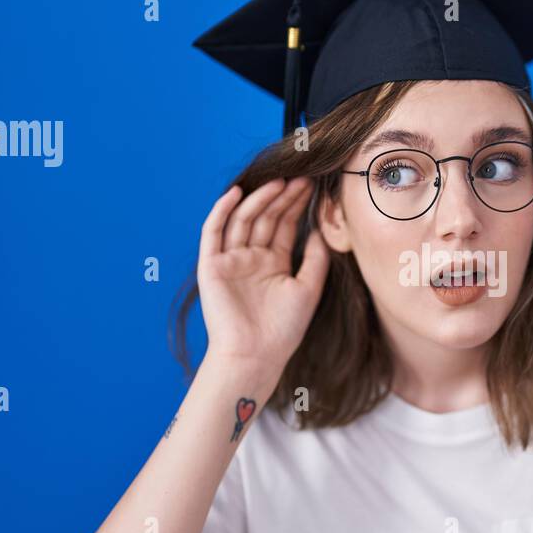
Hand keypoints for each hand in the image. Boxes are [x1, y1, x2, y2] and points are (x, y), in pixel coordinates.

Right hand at [195, 176, 329, 370]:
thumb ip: (315, 258)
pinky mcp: (211, 266)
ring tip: (279, 182)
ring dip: (259, 200)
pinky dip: (222, 211)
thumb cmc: (283, 329)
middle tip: (300, 177)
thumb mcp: (308, 288)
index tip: (312, 185)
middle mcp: (250, 258)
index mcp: (272, 263)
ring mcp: (230, 260)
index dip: (295, 205)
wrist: (256, 355)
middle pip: (265, 218)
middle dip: (281, 197)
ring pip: (243, 220)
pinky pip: (213, 233)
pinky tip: (237, 194)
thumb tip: (321, 230)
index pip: (283, 225)